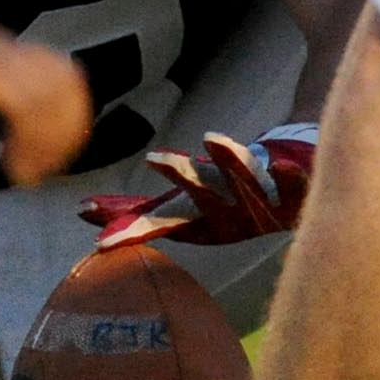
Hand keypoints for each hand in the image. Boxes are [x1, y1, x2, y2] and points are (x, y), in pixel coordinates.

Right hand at [0, 0, 93, 187]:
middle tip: (45, 166)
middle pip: (64, 77)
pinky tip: (15, 171)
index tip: (40, 144)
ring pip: (57, 94)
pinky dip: (31, 146)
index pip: (46, 64)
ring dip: (52, 141)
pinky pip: (29, 109)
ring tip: (33, 174)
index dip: (57, 104)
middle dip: (65, 126)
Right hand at [82, 124, 317, 250]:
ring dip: (227, 163)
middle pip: (202, 198)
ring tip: (210, 139)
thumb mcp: (181, 208)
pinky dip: (287, 176)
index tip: (103, 241)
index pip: (161, 223)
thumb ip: (138, 212)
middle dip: (180, 179)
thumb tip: (84, 209)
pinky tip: (280, 164)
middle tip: (156, 160)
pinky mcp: (294, 195)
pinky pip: (292, 185)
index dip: (133, 230)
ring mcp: (263, 206)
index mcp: (197, 223)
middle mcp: (228, 218)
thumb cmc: (226, 204)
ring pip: (243, 182)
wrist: (292, 204)